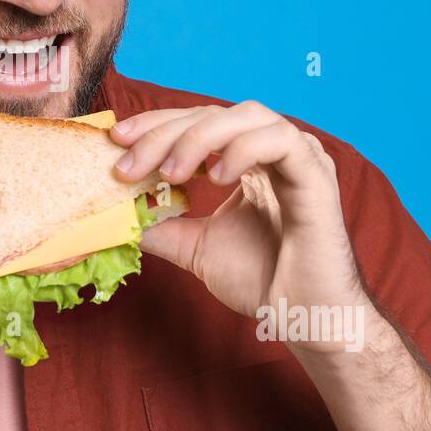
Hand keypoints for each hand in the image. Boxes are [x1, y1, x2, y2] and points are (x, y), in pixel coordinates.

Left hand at [111, 102, 368, 354]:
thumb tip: (114, 214)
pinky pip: (278, 140)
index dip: (155, 125)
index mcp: (245, 158)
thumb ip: (160, 225)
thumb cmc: (261, 280)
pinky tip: (216, 178)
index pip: (195, 122)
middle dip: (164, 134)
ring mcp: (297, 155)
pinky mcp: (316, 171)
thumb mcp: (195, 246)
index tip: (117, 140)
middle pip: (212, 114)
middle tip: (128, 165)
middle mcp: (271, 148)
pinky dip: (242, 150)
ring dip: (198, 138)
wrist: (304, 316)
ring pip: (244, 116)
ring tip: (170, 173)